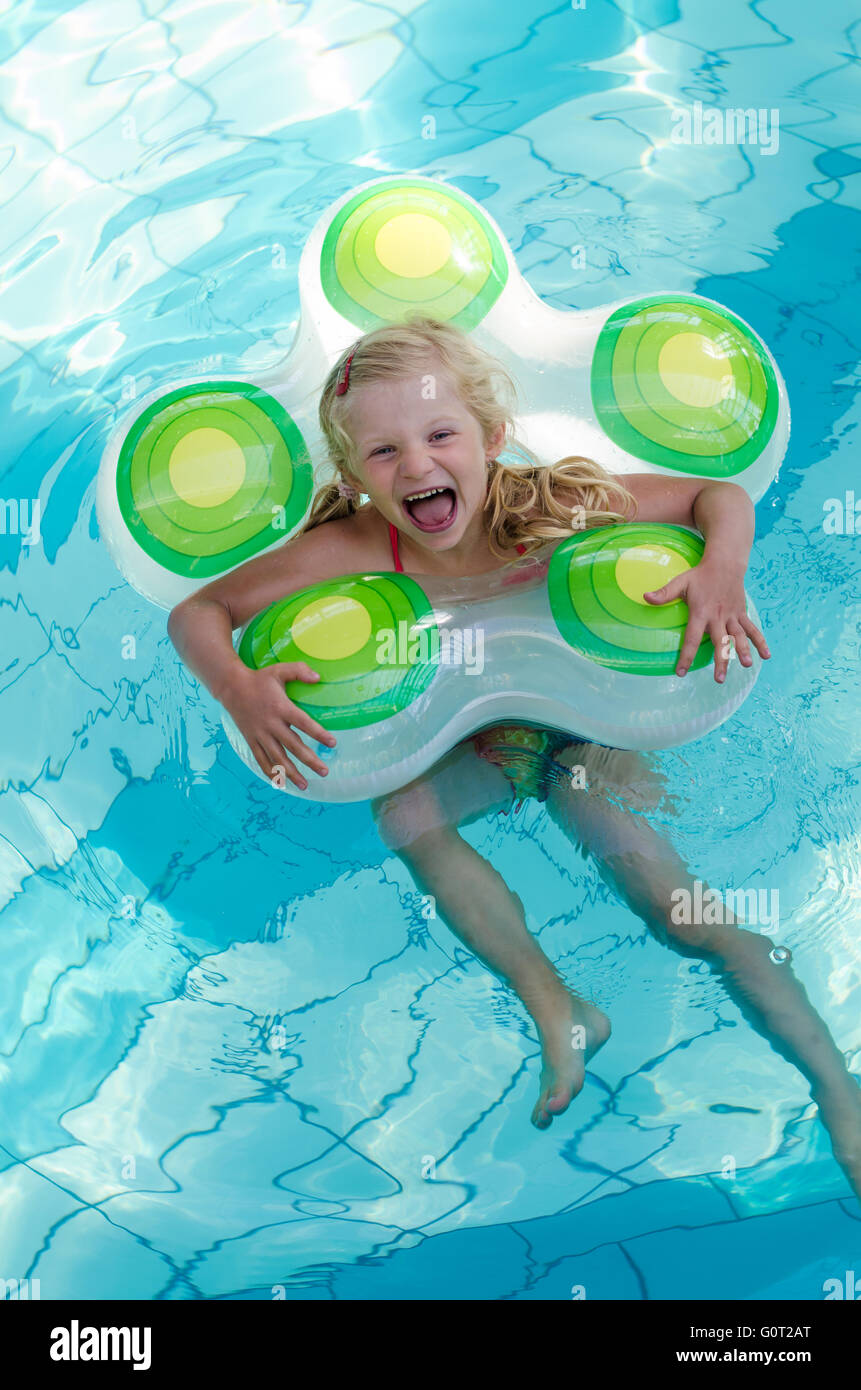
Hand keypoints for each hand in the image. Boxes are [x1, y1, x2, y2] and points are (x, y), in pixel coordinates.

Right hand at [219, 663, 336, 789]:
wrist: (231, 687)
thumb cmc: (259, 679)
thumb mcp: (279, 670)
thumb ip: (299, 671)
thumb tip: (319, 677)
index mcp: (281, 707)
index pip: (303, 723)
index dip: (318, 733)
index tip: (332, 743)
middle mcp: (271, 724)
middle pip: (292, 746)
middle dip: (309, 760)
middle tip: (324, 771)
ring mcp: (260, 734)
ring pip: (277, 757)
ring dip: (291, 773)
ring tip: (305, 785)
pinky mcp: (251, 740)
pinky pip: (261, 759)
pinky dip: (270, 772)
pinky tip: (280, 783)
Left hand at [643, 558, 770, 682]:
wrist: (725, 564)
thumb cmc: (699, 576)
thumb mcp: (680, 582)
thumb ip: (664, 593)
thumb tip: (645, 597)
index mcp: (701, 612)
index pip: (691, 638)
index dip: (686, 656)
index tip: (681, 672)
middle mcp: (718, 617)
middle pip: (719, 642)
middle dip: (720, 660)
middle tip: (719, 679)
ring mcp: (732, 616)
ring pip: (738, 637)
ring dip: (743, 651)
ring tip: (746, 665)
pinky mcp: (742, 614)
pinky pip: (752, 629)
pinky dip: (760, 641)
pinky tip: (766, 655)